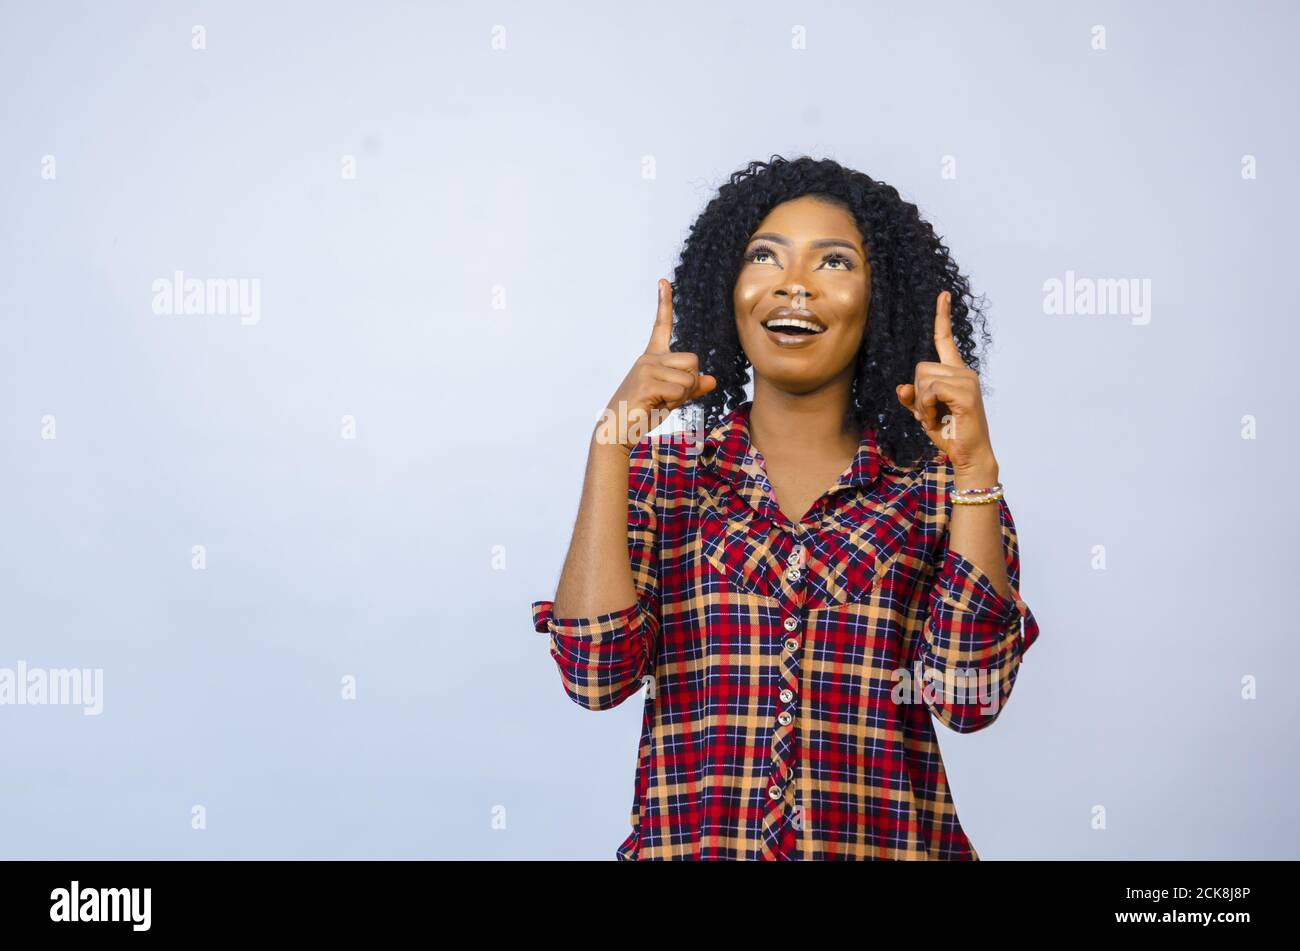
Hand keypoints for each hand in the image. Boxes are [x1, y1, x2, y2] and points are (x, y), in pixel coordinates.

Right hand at [596, 278, 716, 450]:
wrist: (617, 430)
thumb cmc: (642, 412)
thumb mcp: (671, 397)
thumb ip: (691, 387)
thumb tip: (712, 380)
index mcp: (652, 357)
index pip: (661, 325)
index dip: (665, 302)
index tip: (664, 280)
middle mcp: (649, 358)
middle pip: (693, 360)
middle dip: (691, 383)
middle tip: (670, 397)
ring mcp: (646, 368)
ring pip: (689, 377)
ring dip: (683, 395)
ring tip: (661, 402)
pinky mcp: (647, 382)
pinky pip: (681, 390)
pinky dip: (675, 402)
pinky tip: (658, 406)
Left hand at [894, 291, 996, 475]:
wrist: (968, 456)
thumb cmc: (949, 434)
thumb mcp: (925, 413)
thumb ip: (913, 398)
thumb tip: (901, 388)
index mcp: (956, 373)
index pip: (945, 340)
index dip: (942, 317)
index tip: (943, 295)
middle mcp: (964, 372)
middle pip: (920, 368)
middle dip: (917, 394)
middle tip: (930, 414)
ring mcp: (967, 381)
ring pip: (923, 380)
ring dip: (922, 404)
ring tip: (936, 418)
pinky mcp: (966, 393)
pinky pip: (930, 390)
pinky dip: (927, 407)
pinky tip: (937, 419)